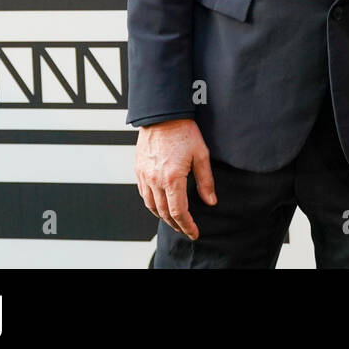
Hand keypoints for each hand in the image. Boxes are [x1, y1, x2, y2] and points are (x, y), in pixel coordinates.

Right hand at [135, 118, 216, 239]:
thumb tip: (210, 201)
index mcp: (172, 178)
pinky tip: (160, 203)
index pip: (178, 212)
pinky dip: (152, 203)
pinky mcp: (138, 170)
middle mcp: (154, 180)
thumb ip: (206, 181)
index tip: (194, 232)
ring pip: (151, 205)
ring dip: (163, 216)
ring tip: (174, 220)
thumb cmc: (183, 131)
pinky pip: (143, 194)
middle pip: (164, 212)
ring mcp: (144, 176)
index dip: (187, 225)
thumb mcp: (201, 155)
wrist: (162, 115)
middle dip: (176, 224)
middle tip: (186, 229)